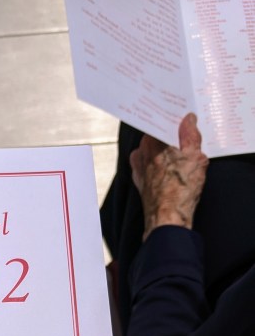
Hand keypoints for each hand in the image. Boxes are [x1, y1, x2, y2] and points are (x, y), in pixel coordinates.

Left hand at [129, 113, 208, 239]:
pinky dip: (158, 166)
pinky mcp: (141, 183)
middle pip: (155, 137)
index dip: (172, 120)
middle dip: (169, 136)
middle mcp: (141, 153)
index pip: (160, 122)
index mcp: (152, 141)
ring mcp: (139, 169)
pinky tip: (170, 170)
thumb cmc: (181, 187)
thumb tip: (188, 119)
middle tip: (185, 136)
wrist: (167, 217)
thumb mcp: (195, 155)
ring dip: (164, 151)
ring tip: (181, 155)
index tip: (183, 118)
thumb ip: (190, 134)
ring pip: (151, 152)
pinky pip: (149, 168)